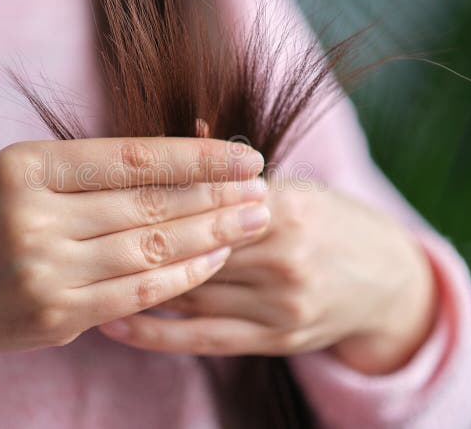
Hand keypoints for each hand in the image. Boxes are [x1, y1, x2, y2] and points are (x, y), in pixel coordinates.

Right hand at [0, 137, 269, 417]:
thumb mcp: (24, 174)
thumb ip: (92, 170)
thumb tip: (185, 161)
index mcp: (25, 166)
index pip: (130, 157)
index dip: (197, 156)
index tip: (246, 154)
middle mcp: (32, 216)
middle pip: (148, 204)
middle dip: (216, 195)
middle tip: (262, 189)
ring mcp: (43, 270)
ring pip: (150, 248)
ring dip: (211, 234)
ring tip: (253, 219)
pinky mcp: (56, 314)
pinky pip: (137, 292)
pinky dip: (182, 275)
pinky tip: (215, 258)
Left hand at [98, 181, 436, 374]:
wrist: (389, 282)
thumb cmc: (332, 223)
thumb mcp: (298, 186)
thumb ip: (241, 170)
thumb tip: (189, 129)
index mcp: (289, 210)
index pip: (207, 202)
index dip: (155, 199)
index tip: (104, 194)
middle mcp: (286, 259)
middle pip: (194, 247)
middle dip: (137, 239)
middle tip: (82, 234)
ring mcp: (281, 305)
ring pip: (192, 292)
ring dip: (136, 283)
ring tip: (83, 275)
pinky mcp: (275, 340)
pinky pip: (203, 339)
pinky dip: (156, 334)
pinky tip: (116, 323)